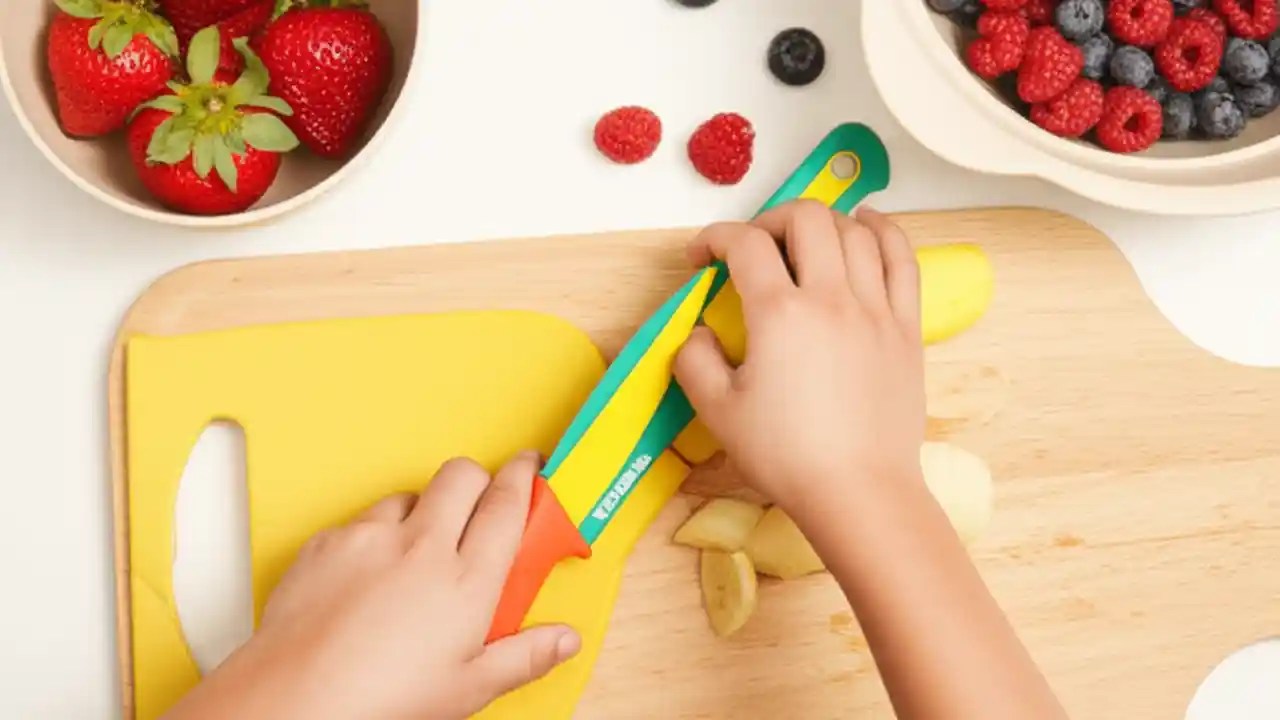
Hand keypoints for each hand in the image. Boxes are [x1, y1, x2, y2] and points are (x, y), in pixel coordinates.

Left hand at [165, 452, 580, 719]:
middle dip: (478, 478)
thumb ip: (523, 656)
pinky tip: (371, 572)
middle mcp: (422, 547)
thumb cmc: (378, 701)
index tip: (528, 467)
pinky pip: (361, 519)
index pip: (507, 503)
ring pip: (410, 492)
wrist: (293, 702)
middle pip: (461, 475)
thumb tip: (563, 640)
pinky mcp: (328, 541)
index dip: (522, 476)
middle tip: (481, 503)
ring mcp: (371, 538)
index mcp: (466, 580)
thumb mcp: (468, 689)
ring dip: (424, 509)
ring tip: (420, 551)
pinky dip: (375, 534)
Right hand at [674, 200, 925, 512]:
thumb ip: (695, 360)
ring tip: (803, 236)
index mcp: (779, 314)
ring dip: (822, 222)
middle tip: (754, 246)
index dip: (715, 237)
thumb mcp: (717, 412)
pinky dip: (883, 231)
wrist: (858, 492)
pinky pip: (901, 260)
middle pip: (806, 219)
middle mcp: (831, 298)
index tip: (701, 256)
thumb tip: (700, 332)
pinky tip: (866, 224)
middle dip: (770, 219)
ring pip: (854, 232)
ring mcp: (875, 310)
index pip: (745, 245)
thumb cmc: (786, 456)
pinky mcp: (906, 328)